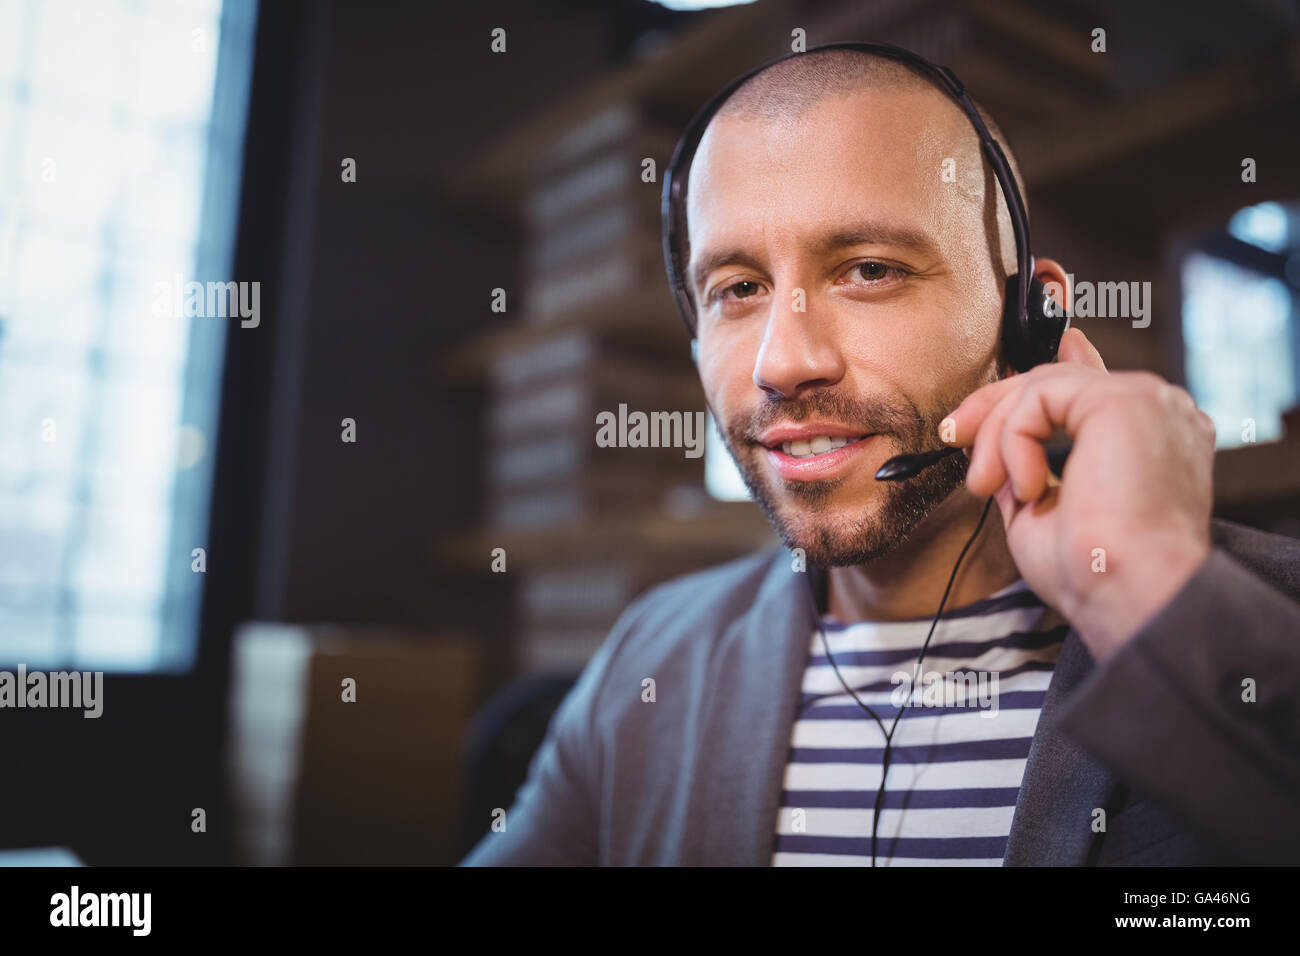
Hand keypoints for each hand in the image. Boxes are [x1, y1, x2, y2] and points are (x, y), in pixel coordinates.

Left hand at [941, 328, 1215, 662]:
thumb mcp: (1043, 512)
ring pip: (1041, 386)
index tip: (987, 402)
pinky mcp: (1122, 398)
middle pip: (1057, 381)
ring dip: (997, 435)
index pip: (1090, 387)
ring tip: (987, 487)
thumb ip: (1025, 468)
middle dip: (993, 408)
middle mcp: (1159, 410)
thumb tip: (987, 443)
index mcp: (1154, 436)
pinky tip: (1027, 488)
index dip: (1036, 379)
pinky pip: (1039, 396)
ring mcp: (1145, 399)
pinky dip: (1014, 439)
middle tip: (951, 438)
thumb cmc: (1096, 572)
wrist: (1133, 593)